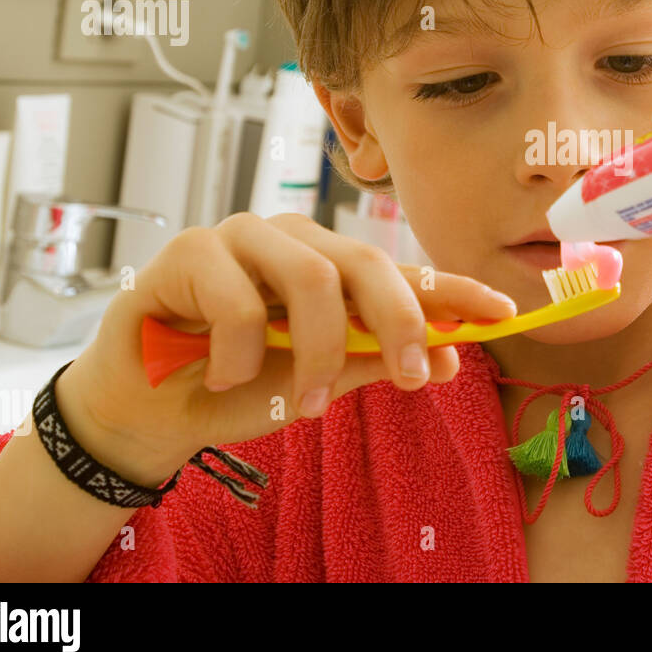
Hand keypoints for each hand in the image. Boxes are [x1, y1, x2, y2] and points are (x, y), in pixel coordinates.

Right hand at [59, 212, 517, 469]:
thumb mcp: (318, 381)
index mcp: (328, 267)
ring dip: (315, 354)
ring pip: (311, 278)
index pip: (401, 270)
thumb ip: (375, 361)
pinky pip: (240, 301)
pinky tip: (222, 374)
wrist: (150, 412)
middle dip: (401, 321)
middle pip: (366, 261)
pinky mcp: (189, 252)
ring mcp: (240, 238)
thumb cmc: (234, 386)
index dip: (453, 288)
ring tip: (300, 404)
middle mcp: (292, 242)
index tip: (502, 312)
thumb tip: (447, 358)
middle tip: (409, 378)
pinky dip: (241, 354)